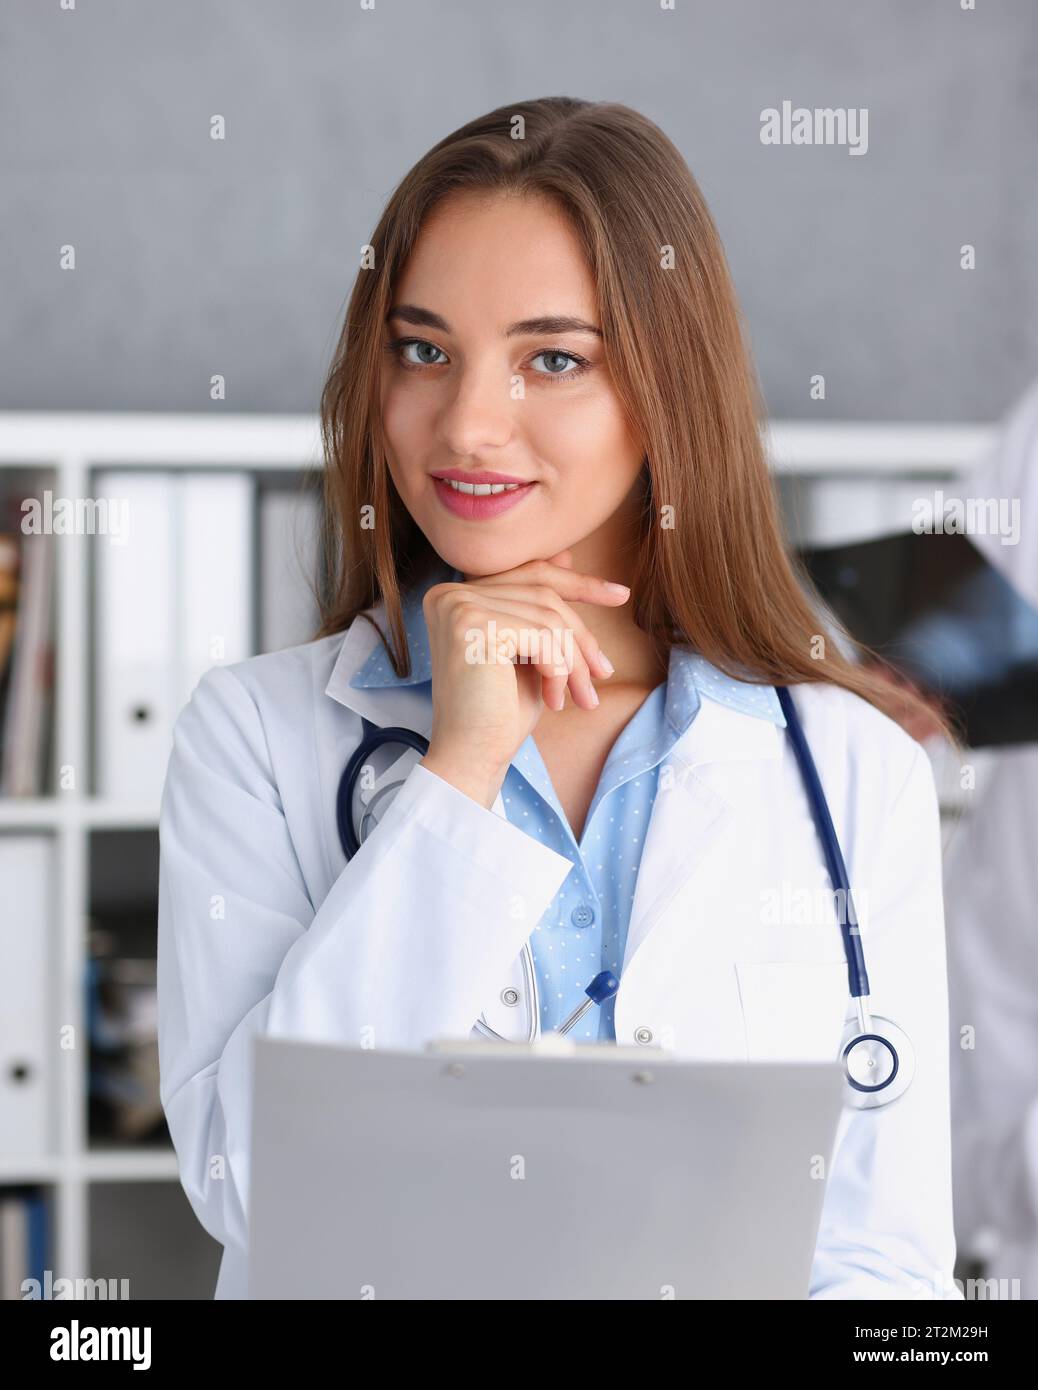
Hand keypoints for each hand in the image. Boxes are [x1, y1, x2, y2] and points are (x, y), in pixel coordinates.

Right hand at [419, 551, 629, 805]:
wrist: (472, 759)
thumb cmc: (498, 714)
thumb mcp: (529, 651)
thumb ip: (539, 607)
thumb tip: (566, 553)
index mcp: (456, 596)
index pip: (529, 576)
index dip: (579, 583)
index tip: (621, 594)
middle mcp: (449, 594)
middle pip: (542, 594)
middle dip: (580, 636)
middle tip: (603, 674)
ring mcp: (457, 606)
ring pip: (547, 616)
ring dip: (573, 661)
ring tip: (581, 697)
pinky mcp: (472, 624)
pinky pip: (541, 634)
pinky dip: (559, 668)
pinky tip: (554, 699)